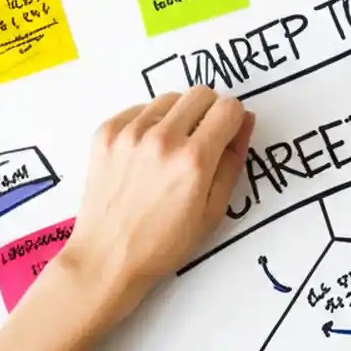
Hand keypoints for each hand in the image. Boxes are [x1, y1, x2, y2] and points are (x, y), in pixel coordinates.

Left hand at [0, 87, 254, 350]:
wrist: (106, 258)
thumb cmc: (164, 242)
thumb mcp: (214, 210)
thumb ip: (234, 160)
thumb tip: (245, 122)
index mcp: (194, 160)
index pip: (229, 107)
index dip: (234, 119)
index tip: (227, 134)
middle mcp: (162, 139)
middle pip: (201, 93)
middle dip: (209, 111)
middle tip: (202, 140)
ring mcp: (130, 133)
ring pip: (170, 98)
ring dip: (178, 115)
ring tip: (171, 148)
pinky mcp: (105, 134)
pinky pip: (139, 109)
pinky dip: (148, 123)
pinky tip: (145, 152)